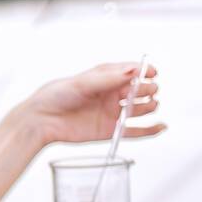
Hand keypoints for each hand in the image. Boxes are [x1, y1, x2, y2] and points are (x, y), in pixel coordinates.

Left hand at [13, 62, 165, 145]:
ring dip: (150, 106)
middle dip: (147, 89)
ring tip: (147, 106)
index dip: (145, 72)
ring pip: (141, 109)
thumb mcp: (82, 83)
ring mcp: (112, 113)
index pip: (133, 72)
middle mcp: (112, 94)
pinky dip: (150, 130)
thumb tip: (133, 70)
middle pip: (140, 90)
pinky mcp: (110, 131)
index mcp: (106, 77)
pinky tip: (161, 126)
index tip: (152, 73)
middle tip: (142, 92)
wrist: (41, 120)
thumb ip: (108, 78)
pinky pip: (135, 131)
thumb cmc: (56, 96)